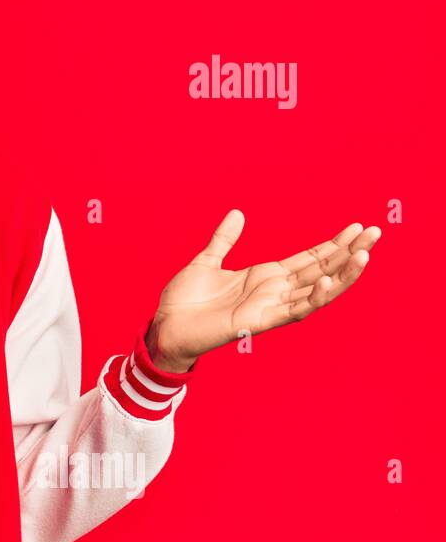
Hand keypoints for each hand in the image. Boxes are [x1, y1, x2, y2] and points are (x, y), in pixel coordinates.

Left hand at [146, 209, 380, 369]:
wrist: (165, 327)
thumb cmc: (184, 302)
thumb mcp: (207, 262)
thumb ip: (224, 240)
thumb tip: (238, 214)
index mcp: (264, 277)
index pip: (309, 259)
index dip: (333, 244)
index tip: (357, 227)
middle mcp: (274, 292)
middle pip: (321, 270)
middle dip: (349, 253)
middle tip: (376, 232)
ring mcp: (270, 307)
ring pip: (316, 291)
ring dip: (342, 275)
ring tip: (365, 254)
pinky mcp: (260, 322)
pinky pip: (293, 311)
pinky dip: (311, 298)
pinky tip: (325, 282)